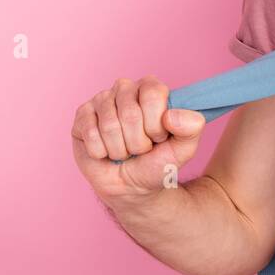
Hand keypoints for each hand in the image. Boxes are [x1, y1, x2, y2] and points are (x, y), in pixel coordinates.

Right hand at [70, 74, 205, 201]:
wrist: (133, 186)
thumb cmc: (158, 162)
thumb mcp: (184, 148)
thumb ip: (192, 128)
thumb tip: (171, 116)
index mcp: (152, 88)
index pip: (152, 95)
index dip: (156, 125)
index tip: (159, 138)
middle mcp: (126, 88)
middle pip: (130, 114)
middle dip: (138, 142)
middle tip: (140, 148)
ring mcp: (101, 100)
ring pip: (109, 126)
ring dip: (120, 149)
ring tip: (124, 151)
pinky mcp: (82, 115)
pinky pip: (90, 133)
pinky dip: (101, 151)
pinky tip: (105, 151)